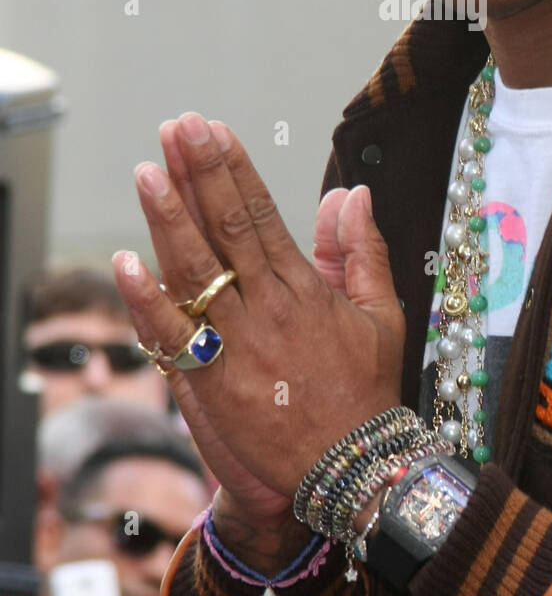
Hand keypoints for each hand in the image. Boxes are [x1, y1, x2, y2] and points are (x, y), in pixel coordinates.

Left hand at [113, 113, 404, 521]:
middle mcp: (269, 307)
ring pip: (196, 271)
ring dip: (168, 218)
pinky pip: (175, 337)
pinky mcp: (214, 384)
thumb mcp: (381, 314)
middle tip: (176, 127)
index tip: (212, 130)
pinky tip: (126, 263)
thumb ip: (361, 250)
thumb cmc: (366, 392)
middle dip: (199, 172)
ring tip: (147, 171)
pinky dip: (148, 301)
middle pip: (226, 227)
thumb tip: (351, 193)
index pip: (261, 213)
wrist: (351, 469)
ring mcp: (239, 343)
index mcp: (305, 287)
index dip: (233, 168)